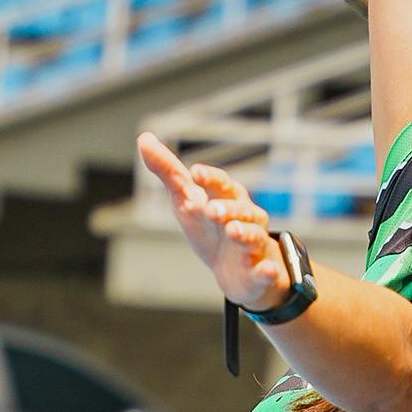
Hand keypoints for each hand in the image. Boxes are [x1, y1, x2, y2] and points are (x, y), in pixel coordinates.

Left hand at [137, 134, 288, 311]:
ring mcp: (254, 244)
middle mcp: (245, 217)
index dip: (210, 179)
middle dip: (228, 208)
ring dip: (245, 233)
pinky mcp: (259, 272)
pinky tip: (267, 270)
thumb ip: (168, 171)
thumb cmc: (208, 226)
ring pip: (253, 236)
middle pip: (240, 209)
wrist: (232, 269)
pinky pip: (266, 271)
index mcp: (227, 197)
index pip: (220, 184)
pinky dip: (267, 270)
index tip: (195, 172)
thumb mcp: (185, 200)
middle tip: (211, 210)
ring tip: (232, 231)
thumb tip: (144, 139)